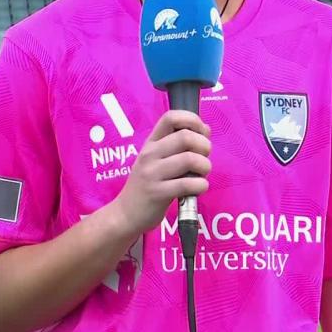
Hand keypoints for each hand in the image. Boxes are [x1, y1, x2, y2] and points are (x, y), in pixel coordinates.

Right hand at [107, 110, 211, 237]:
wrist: (126, 214)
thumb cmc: (148, 185)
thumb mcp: (156, 160)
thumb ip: (177, 145)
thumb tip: (205, 130)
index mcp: (151, 142)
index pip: (171, 117)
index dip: (193, 120)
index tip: (202, 133)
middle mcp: (150, 154)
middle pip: (186, 137)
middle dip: (204, 146)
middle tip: (203, 159)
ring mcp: (152, 173)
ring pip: (190, 159)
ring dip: (205, 166)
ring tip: (201, 175)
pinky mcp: (157, 193)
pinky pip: (188, 184)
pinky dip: (201, 185)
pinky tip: (197, 189)